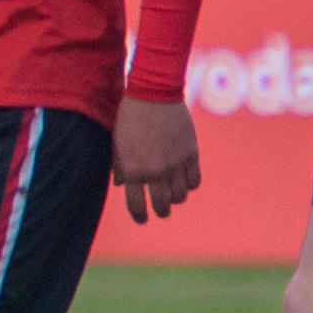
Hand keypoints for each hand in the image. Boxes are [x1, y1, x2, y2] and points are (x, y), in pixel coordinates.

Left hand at [111, 95, 201, 223]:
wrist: (154, 94)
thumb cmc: (130, 118)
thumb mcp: (118, 143)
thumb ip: (121, 167)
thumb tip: (122, 186)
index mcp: (134, 170)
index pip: (137, 206)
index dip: (139, 216)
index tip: (142, 219)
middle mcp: (156, 171)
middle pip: (163, 206)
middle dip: (160, 211)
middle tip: (160, 210)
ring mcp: (176, 164)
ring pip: (180, 196)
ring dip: (175, 198)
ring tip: (171, 192)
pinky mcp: (191, 154)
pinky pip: (194, 181)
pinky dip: (189, 184)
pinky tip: (183, 179)